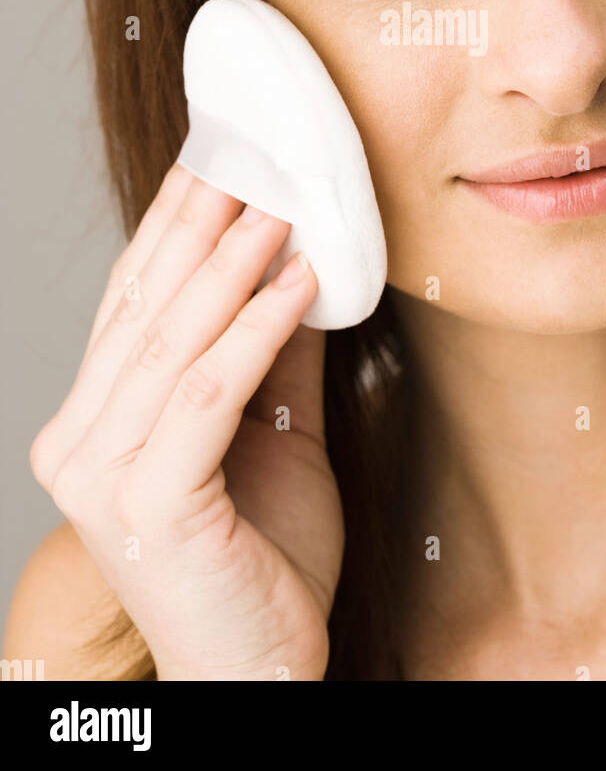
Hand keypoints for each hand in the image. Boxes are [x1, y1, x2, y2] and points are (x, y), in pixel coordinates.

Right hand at [30, 164, 343, 679]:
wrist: (262, 672)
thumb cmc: (263, 560)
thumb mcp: (276, 433)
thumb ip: (278, 355)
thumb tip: (304, 262)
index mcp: (94, 422)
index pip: (133, 301)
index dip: (174, 223)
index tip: (219, 156)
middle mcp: (81, 443)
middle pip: (145, 306)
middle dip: (203, 222)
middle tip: (252, 153)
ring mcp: (104, 478)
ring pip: (173, 340)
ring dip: (235, 263)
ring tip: (283, 203)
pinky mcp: (151, 506)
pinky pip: (209, 393)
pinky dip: (258, 330)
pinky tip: (300, 283)